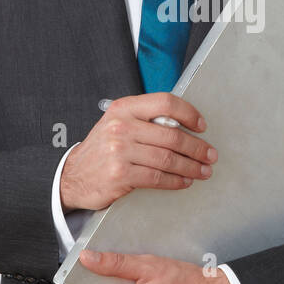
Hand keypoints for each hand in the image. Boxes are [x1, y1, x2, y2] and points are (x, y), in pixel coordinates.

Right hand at [59, 93, 216, 212]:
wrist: (72, 176)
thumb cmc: (102, 149)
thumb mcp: (117, 123)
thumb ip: (145, 120)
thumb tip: (184, 126)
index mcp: (124, 108)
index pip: (165, 102)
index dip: (189, 113)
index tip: (201, 126)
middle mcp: (121, 126)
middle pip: (172, 135)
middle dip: (197, 147)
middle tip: (210, 155)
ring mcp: (120, 151)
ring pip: (168, 158)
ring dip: (191, 166)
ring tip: (203, 171)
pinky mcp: (121, 175)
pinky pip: (158, 178)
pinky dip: (176, 181)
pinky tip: (184, 181)